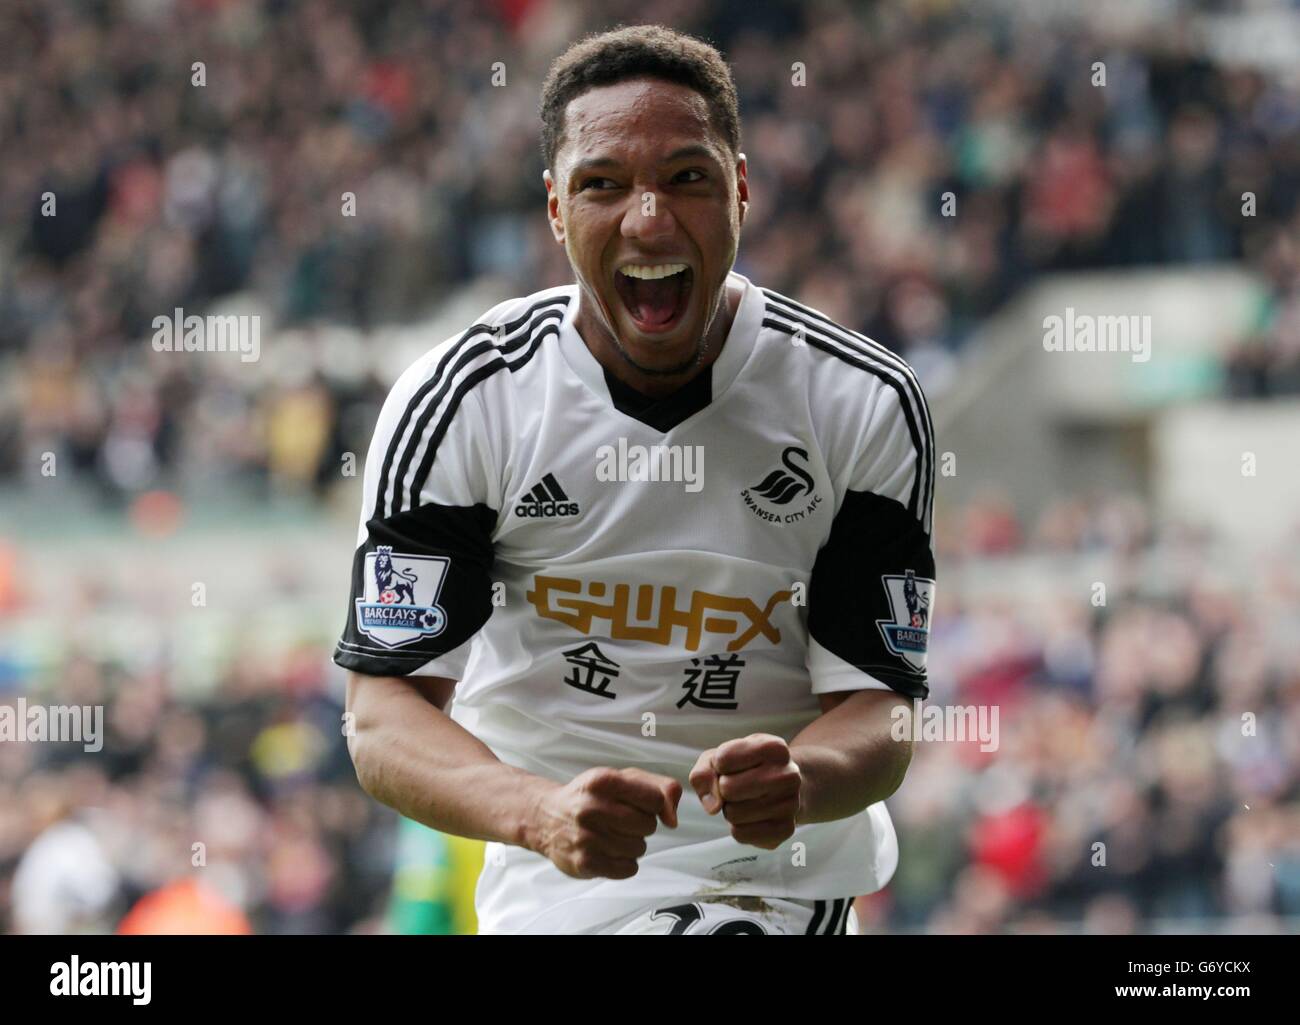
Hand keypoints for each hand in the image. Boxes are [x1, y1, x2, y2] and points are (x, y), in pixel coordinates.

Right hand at [527, 767, 680, 879]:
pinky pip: (628, 868)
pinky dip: (625, 862)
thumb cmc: (591, 796)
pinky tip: (609, 850)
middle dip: (642, 825)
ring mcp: (587, 838)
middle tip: (622, 821)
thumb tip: (673, 819)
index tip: (638, 804)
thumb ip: (659, 788)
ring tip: (612, 835)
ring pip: (639, 848)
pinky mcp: (585, 863)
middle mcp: (592, 808)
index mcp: (603, 781)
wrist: (547, 817)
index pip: (654, 799)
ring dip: (632, 844)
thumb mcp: (622, 778)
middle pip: (648, 826)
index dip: (652, 804)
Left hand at [689, 733, 801, 849]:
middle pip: (727, 788)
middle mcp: (789, 774)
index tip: (734, 766)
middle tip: (738, 786)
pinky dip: (738, 827)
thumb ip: (704, 773)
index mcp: (775, 748)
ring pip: (732, 814)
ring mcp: (791, 804)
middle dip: (724, 789)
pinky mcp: (785, 830)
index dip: (719, 766)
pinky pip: (740, 834)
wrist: (784, 786)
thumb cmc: (747, 767)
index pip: (723, 760)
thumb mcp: (721, 757)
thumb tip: (713, 807)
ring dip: (731, 809)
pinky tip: (753, 816)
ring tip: (748, 800)